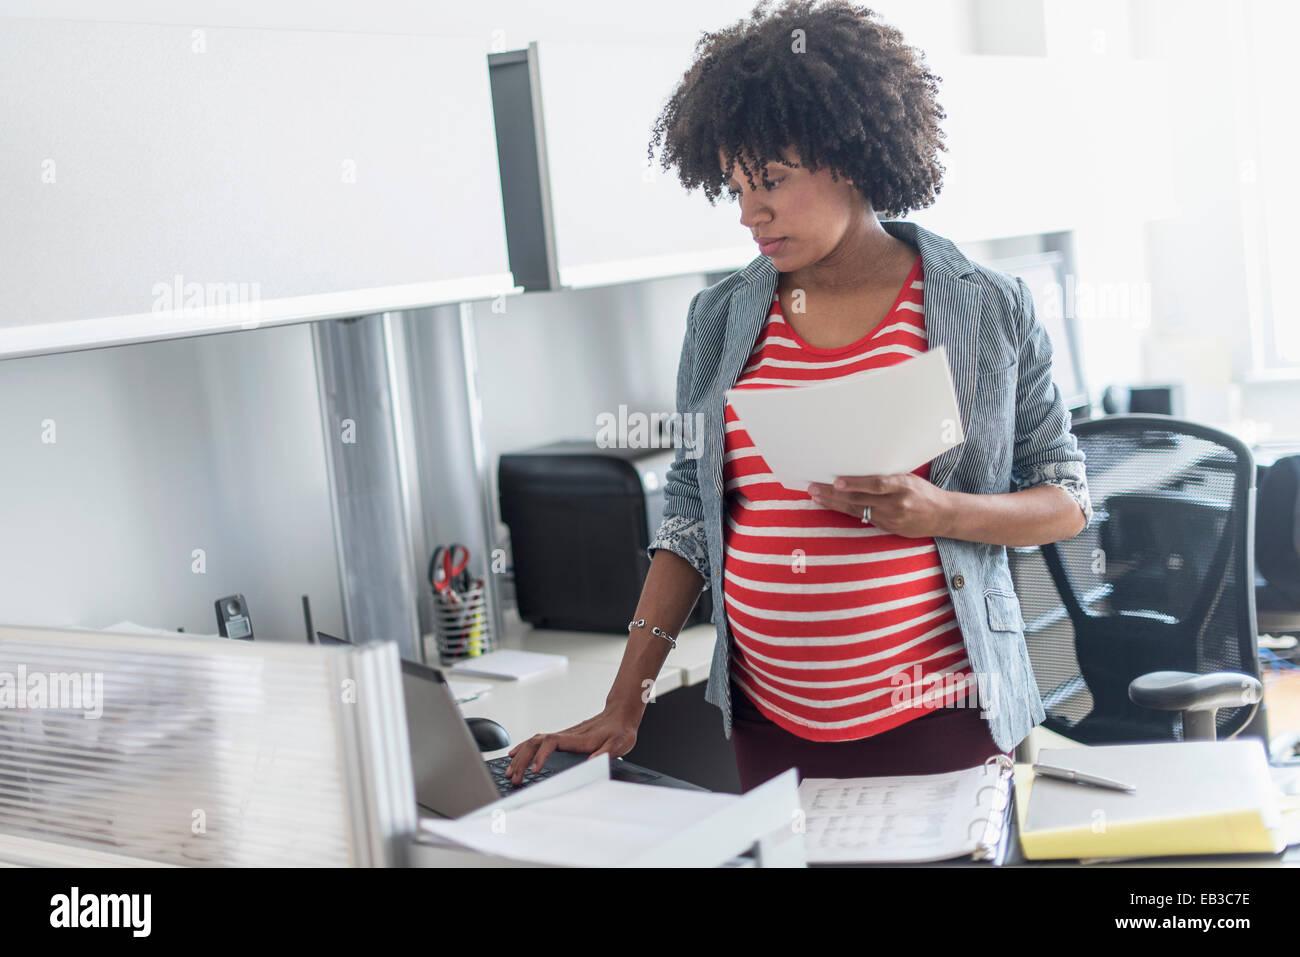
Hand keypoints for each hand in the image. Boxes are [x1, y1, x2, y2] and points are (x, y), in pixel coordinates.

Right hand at [503, 704, 640, 785]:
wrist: (620, 715)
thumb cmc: (620, 730)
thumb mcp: (619, 743)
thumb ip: (606, 752)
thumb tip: (593, 762)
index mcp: (577, 738)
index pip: (551, 743)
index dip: (540, 755)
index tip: (535, 771)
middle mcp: (566, 735)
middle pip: (535, 742)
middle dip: (522, 760)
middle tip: (515, 777)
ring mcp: (562, 736)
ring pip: (533, 742)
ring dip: (520, 756)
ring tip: (510, 771)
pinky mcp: (562, 738)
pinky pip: (537, 742)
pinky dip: (524, 749)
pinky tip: (516, 756)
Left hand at [806, 473, 952, 538]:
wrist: (942, 515)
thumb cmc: (922, 491)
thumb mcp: (908, 477)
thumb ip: (886, 476)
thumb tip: (856, 466)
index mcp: (903, 485)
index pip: (876, 484)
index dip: (855, 484)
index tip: (836, 481)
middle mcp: (897, 503)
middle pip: (860, 499)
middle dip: (834, 494)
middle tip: (813, 487)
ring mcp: (892, 518)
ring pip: (857, 509)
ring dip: (834, 503)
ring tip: (816, 496)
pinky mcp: (888, 528)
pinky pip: (863, 517)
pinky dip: (845, 510)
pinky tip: (832, 505)